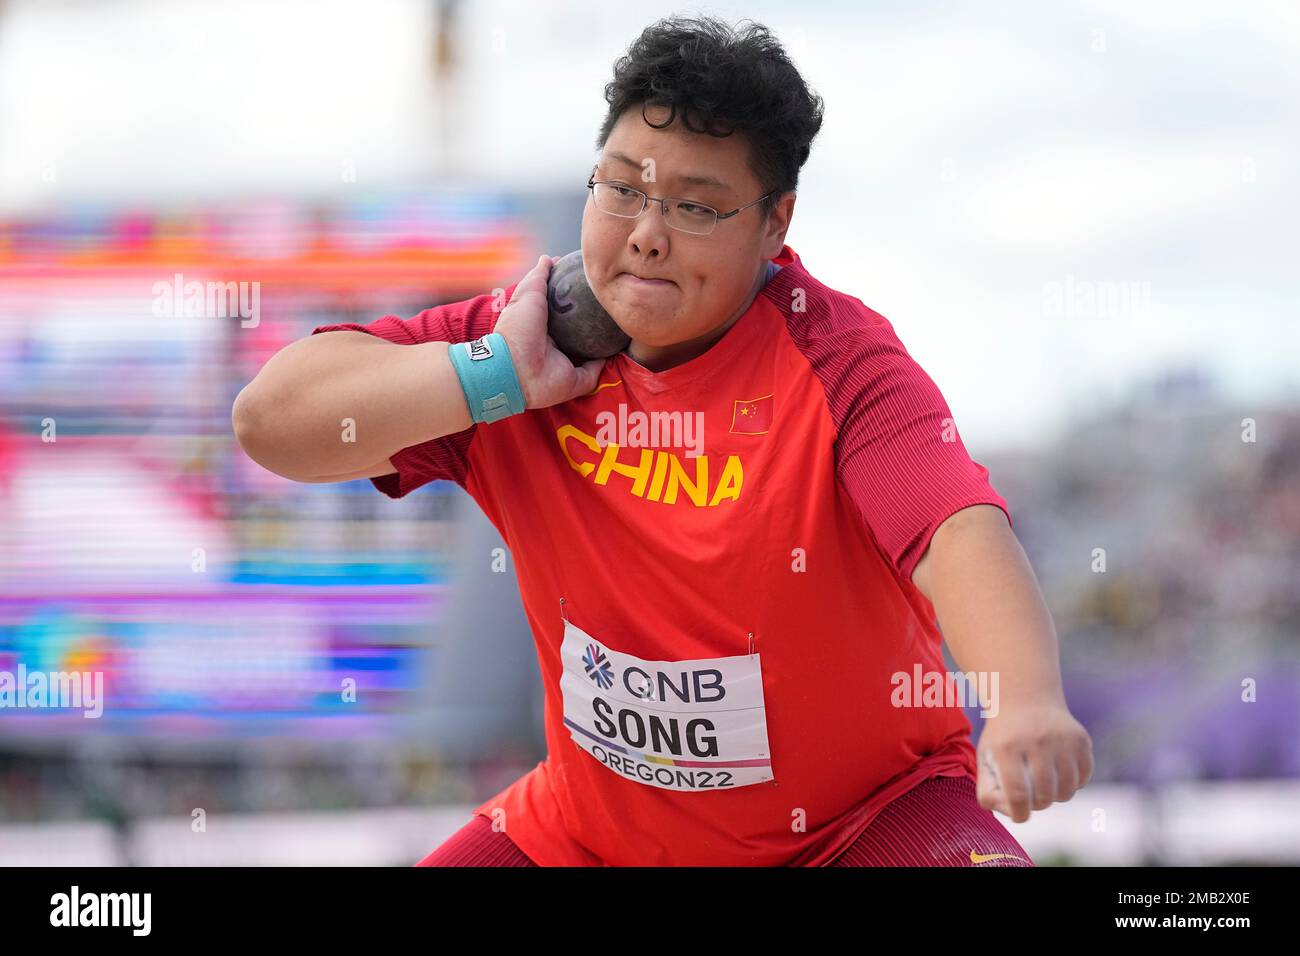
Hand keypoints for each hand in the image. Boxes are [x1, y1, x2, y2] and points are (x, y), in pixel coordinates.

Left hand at [494, 254, 605, 409]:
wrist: (515, 368)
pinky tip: (618, 346)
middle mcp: (557, 346)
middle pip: (582, 332)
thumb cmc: (518, 329)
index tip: (594, 286)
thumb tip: (548, 259)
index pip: (566, 312)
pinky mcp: (576, 381)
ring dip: (605, 341)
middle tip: (614, 306)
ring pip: (593, 351)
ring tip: (622, 325)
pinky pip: (596, 370)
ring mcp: (567, 364)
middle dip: (596, 322)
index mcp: (545, 327)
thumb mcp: (527, 295)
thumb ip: (539, 277)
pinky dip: (605, 361)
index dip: (578, 299)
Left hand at [975, 700, 1093, 822]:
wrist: (1026, 699)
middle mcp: (1037, 741)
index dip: (1020, 813)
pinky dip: (1073, 783)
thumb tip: (1013, 813)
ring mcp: (1062, 740)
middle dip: (1038, 804)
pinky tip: (1059, 771)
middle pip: (1045, 796)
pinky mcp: (1081, 740)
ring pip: (1067, 792)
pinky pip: (1084, 779)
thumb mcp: (984, 759)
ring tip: (1045, 782)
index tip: (1020, 814)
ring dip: (1056, 795)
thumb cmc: (1003, 737)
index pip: (1018, 795)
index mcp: (1007, 748)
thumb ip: (988, 792)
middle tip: (1032, 794)